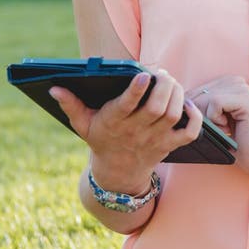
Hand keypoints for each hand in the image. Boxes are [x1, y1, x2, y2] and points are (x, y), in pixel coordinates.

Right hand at [50, 69, 202, 190]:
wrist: (118, 175)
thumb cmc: (101, 139)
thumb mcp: (82, 124)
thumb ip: (70, 104)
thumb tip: (54, 87)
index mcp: (114, 122)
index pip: (127, 105)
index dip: (136, 90)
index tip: (142, 75)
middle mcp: (137, 131)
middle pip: (158, 108)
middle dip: (164, 86)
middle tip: (162, 74)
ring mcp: (155, 139)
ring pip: (174, 115)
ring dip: (178, 95)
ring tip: (171, 83)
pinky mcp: (169, 145)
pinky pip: (189, 133)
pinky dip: (194, 118)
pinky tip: (189, 104)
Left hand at [187, 76, 248, 178]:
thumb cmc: (232, 140)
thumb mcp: (211, 118)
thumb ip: (199, 105)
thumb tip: (177, 100)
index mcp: (227, 82)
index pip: (196, 89)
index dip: (193, 111)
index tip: (207, 125)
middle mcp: (235, 81)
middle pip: (200, 93)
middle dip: (201, 115)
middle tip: (217, 128)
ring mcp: (243, 88)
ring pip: (207, 97)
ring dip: (209, 118)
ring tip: (223, 128)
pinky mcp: (246, 100)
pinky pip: (216, 102)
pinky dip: (215, 118)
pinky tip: (227, 127)